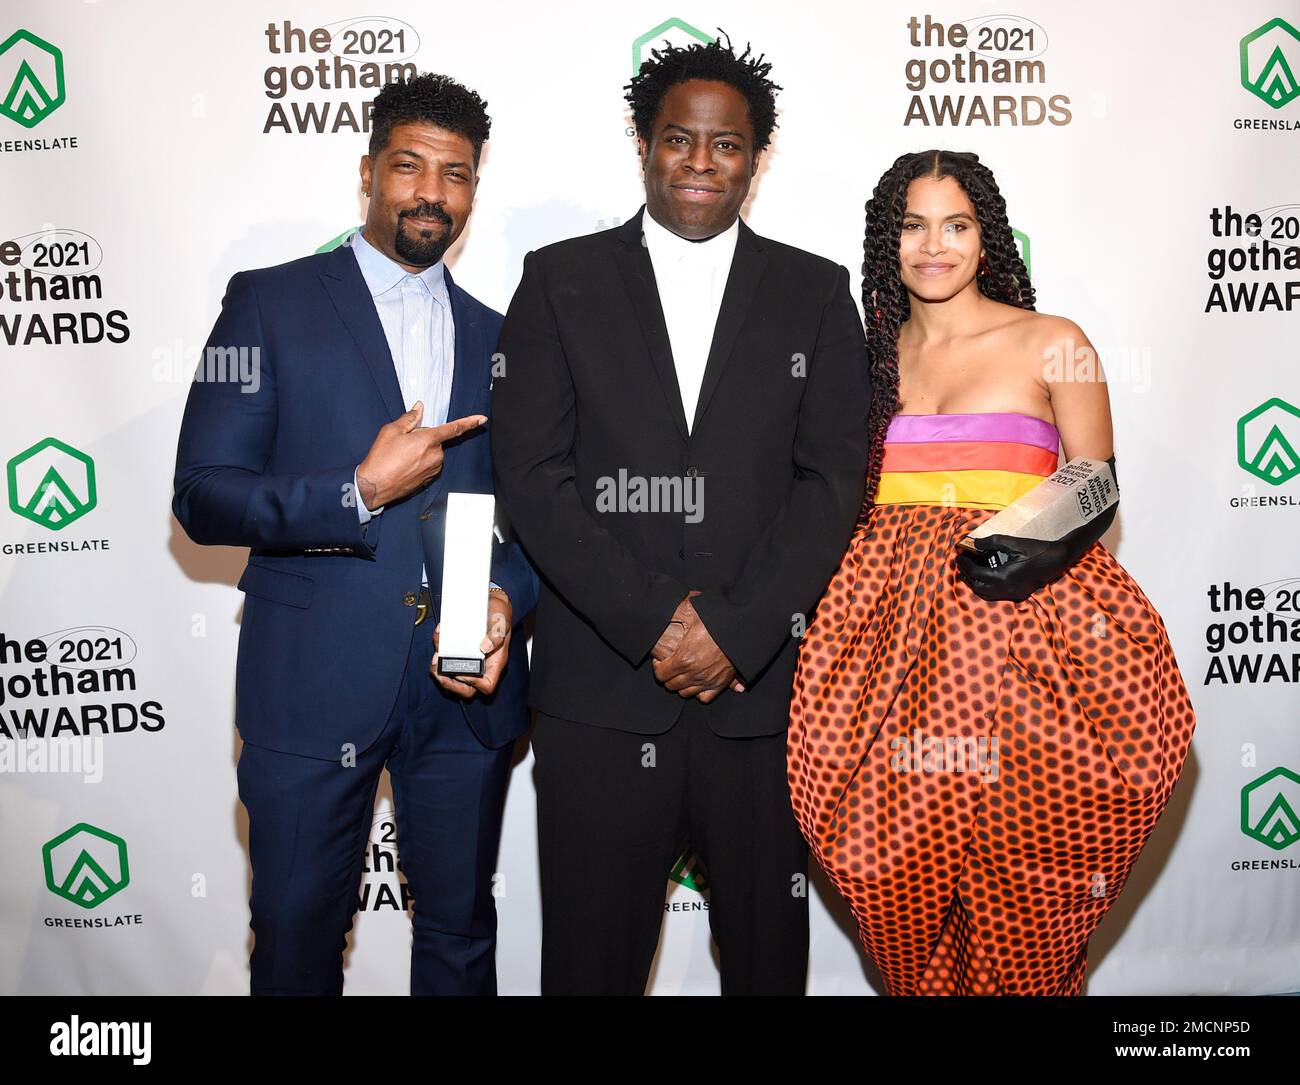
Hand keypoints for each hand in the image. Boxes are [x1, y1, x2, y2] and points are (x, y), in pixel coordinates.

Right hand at [356, 403, 486, 507]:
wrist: (374, 486)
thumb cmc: (380, 458)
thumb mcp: (391, 431)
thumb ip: (409, 418)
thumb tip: (419, 407)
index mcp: (428, 441)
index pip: (453, 428)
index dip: (469, 422)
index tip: (482, 419)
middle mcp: (435, 456)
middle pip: (435, 440)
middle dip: (423, 438)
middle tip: (403, 443)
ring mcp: (433, 469)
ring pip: (432, 453)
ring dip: (421, 451)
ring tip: (400, 456)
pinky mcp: (428, 479)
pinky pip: (429, 465)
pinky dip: (419, 462)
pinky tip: (403, 465)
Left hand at [430, 590, 512, 698]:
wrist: (492, 603)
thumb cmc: (500, 615)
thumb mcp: (502, 623)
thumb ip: (497, 635)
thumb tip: (485, 647)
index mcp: (494, 663)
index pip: (486, 685)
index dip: (474, 684)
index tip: (462, 672)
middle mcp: (481, 664)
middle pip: (466, 688)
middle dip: (449, 684)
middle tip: (439, 672)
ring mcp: (468, 658)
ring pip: (452, 675)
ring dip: (439, 670)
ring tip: (435, 657)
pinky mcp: (458, 649)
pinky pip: (445, 657)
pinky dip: (439, 649)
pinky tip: (439, 637)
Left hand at [651, 595, 740, 700]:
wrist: (743, 630)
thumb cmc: (718, 620)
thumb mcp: (695, 613)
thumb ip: (678, 610)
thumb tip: (666, 605)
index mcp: (684, 658)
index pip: (660, 674)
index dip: (657, 666)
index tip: (660, 659)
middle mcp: (694, 673)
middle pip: (671, 685)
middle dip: (667, 676)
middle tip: (669, 665)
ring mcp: (708, 680)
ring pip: (686, 693)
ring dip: (681, 684)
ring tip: (682, 672)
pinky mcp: (720, 684)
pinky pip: (704, 697)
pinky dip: (699, 692)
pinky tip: (697, 681)